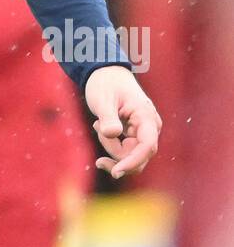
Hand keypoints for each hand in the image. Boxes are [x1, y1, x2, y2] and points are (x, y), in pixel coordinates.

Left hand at [84, 65, 161, 179]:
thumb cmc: (105, 84)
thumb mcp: (102, 99)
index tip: (115, 172)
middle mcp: (150, 128)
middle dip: (114, 153)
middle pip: (137, 157)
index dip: (132, 162)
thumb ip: (108, 117)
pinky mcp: (136, 137)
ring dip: (110, 146)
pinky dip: (110, 144)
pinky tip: (100, 126)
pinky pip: (125, 153)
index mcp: (147, 116)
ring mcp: (144, 134)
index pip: (146, 147)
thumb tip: (112, 133)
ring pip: (129, 157)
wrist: (106, 74)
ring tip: (97, 123)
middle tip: (95, 128)